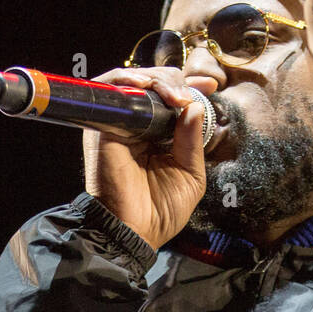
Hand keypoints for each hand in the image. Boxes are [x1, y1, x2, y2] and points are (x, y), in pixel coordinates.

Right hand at [82, 67, 211, 249]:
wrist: (137, 232)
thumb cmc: (162, 211)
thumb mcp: (191, 175)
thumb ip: (193, 141)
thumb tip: (195, 106)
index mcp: (158, 137)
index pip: (170, 99)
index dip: (188, 86)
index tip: (209, 85)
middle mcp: (137, 127)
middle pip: (154, 84)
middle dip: (175, 81)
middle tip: (189, 95)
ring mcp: (119, 124)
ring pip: (135, 81)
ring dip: (158, 80)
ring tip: (175, 95)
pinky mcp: (103, 126)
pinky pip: (112, 89)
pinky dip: (131, 81)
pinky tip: (151, 89)